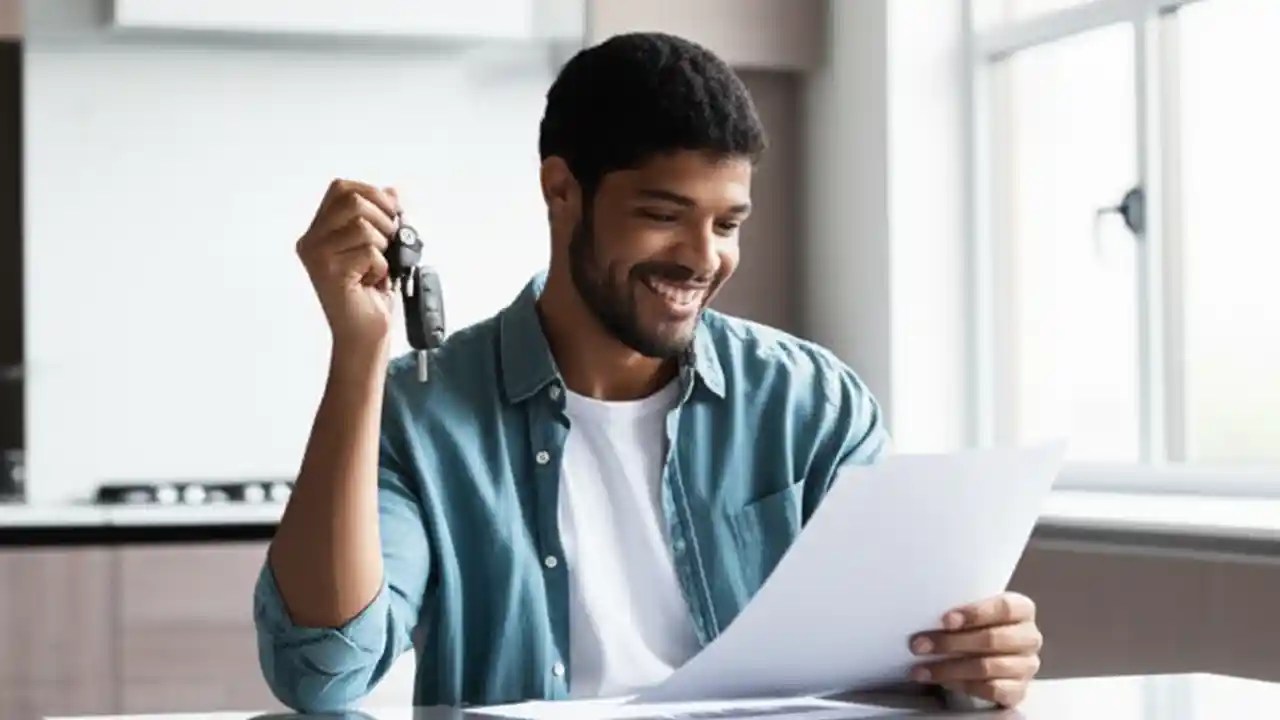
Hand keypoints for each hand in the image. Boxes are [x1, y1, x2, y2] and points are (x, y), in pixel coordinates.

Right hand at [296, 179, 401, 347]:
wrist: (366, 333)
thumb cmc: (372, 293)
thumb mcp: (381, 247)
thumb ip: (381, 217)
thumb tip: (392, 192)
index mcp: (319, 231)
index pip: (342, 188)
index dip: (373, 194)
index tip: (392, 213)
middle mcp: (312, 241)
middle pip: (354, 202)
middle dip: (384, 221)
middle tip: (388, 247)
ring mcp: (318, 256)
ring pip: (364, 226)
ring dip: (383, 248)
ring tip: (376, 269)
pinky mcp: (330, 272)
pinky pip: (370, 252)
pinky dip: (382, 267)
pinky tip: (371, 282)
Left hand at [908, 592, 1042, 707]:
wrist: (987, 656)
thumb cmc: (977, 628)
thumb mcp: (971, 613)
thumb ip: (960, 612)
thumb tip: (925, 615)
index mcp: (1021, 609)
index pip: (1004, 607)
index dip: (975, 613)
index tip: (946, 619)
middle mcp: (1029, 637)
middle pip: (992, 639)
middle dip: (951, 643)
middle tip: (920, 645)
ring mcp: (1026, 665)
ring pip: (987, 667)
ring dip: (949, 668)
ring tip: (922, 669)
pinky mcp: (1018, 690)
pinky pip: (991, 690)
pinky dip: (963, 686)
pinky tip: (944, 682)